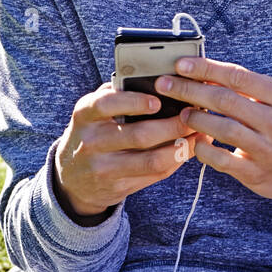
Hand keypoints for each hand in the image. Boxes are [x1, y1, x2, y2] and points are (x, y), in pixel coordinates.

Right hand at [53, 81, 202, 222]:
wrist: (72, 175)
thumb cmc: (94, 130)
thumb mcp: (94, 110)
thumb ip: (118, 94)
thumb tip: (161, 83)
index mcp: (85, 114)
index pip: (107, 104)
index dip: (135, 102)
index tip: (158, 101)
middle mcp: (91, 142)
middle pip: (139, 135)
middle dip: (173, 125)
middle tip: (194, 115)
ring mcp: (104, 168)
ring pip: (152, 160)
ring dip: (181, 146)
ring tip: (199, 133)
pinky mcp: (118, 187)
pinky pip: (154, 175)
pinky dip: (176, 161)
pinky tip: (188, 149)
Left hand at [156, 57, 271, 215]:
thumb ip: (246, 86)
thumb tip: (203, 69)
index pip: (237, 76)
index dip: (206, 69)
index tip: (181, 64)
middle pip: (224, 100)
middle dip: (189, 90)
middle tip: (165, 84)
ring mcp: (266, 149)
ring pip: (222, 128)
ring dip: (195, 119)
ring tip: (181, 112)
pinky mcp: (256, 173)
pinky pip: (221, 159)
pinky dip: (202, 149)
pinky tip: (193, 142)